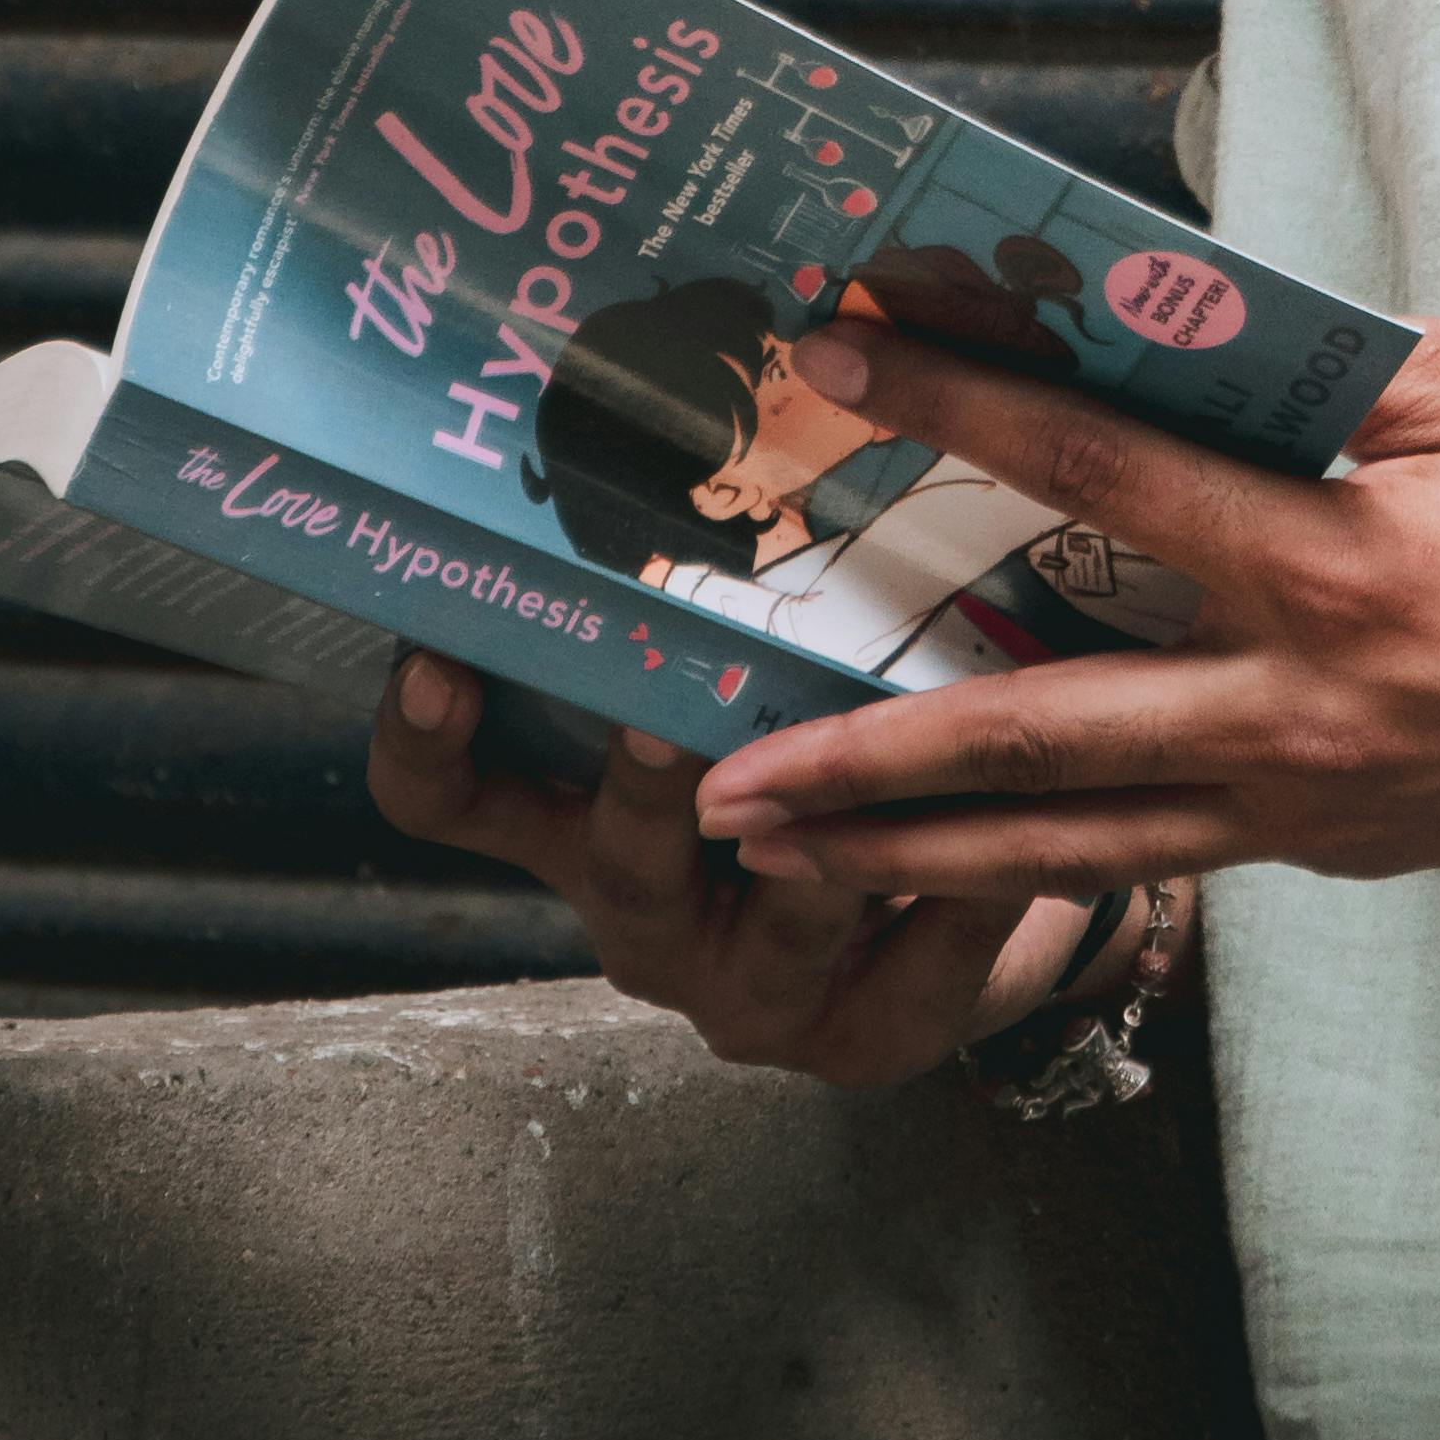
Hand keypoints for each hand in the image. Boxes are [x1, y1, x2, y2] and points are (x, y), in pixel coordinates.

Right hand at [363, 652, 1122, 1087]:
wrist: (939, 936)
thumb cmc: (815, 779)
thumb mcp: (727, 707)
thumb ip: (698, 612)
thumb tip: (733, 402)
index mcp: (579, 832)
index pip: (453, 804)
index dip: (429, 741)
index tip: (437, 655)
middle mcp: (644, 921)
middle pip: (613, 861)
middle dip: (645, 784)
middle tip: (663, 718)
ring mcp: (750, 993)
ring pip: (785, 912)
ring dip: (834, 830)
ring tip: (883, 758)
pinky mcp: (865, 1037)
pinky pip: (925, 955)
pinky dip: (969, 888)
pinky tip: (1010, 835)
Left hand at [689, 314, 1439, 912]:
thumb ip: (1335, 368)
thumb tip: (1177, 330)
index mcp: (1349, 566)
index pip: (1101, 471)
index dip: (958, 406)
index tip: (835, 359)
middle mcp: (1311, 709)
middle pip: (1036, 739)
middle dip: (861, 755)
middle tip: (716, 766)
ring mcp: (1320, 804)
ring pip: (1075, 844)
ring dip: (910, 849)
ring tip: (773, 846)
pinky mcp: (1341, 849)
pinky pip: (1160, 856)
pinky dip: (1041, 860)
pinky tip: (959, 845)